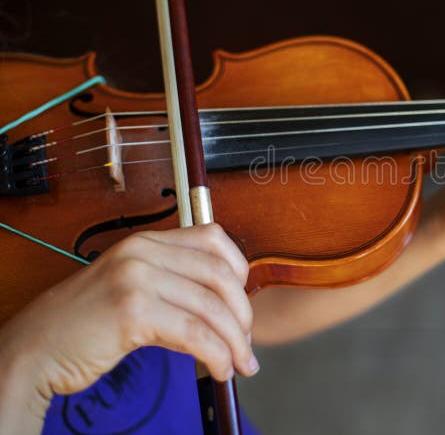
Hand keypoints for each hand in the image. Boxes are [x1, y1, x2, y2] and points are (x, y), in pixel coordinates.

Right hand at [0, 224, 256, 426]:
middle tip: (245, 343)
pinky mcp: (132, 311)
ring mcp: (137, 279)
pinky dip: (216, 354)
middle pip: (221, 275)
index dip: (239, 271)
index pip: (214, 239)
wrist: (35, 348)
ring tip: (239, 364)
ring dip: (234, 341)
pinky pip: (194, 333)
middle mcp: (143, 252)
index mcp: (146, 241)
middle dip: (242, 313)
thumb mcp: (132, 286)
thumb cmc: (85, 324)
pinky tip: (219, 369)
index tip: (242, 303)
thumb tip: (229, 302)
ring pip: (211, 307)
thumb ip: (172, 282)